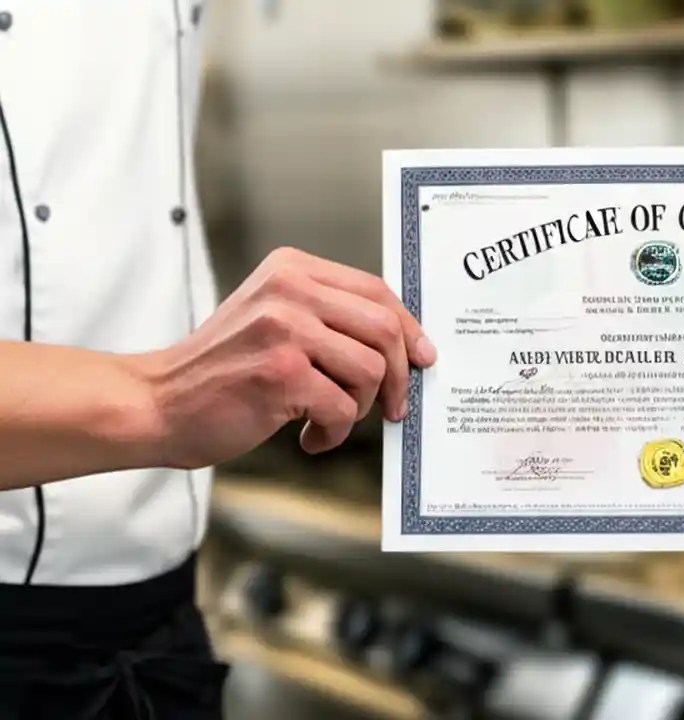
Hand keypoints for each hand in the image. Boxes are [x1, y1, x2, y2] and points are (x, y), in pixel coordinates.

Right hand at [135, 247, 435, 467]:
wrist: (158, 403)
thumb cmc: (223, 370)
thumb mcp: (274, 318)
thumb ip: (329, 316)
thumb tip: (405, 340)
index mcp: (291, 269)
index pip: (376, 291)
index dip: (409, 328)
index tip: (422, 358)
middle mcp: (290, 291)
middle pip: (385, 329)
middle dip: (400, 375)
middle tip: (394, 407)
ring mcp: (285, 330)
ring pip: (371, 371)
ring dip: (360, 408)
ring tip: (329, 419)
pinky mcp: (283, 374)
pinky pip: (343, 409)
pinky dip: (333, 433)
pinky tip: (309, 436)